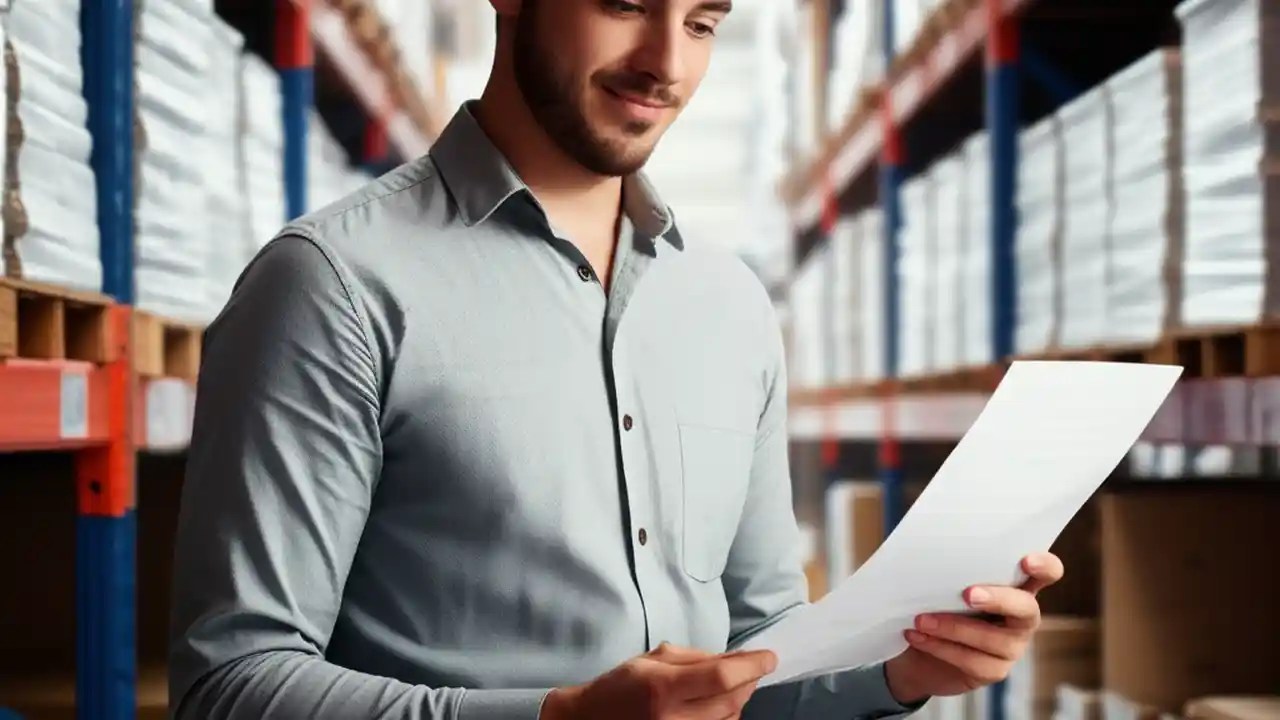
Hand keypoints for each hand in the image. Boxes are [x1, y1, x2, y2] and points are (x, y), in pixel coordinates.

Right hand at [540, 642, 777, 719]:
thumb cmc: (621, 685)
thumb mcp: (654, 660)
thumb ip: (696, 658)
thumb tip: (736, 659)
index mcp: (663, 688)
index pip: (721, 677)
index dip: (751, 666)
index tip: (769, 657)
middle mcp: (673, 719)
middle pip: (731, 702)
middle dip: (749, 682)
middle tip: (755, 667)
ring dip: (740, 700)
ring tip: (735, 684)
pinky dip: (727, 716)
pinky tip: (722, 704)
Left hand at [884, 552, 1065, 704]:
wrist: (919, 653)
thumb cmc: (938, 607)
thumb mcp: (945, 586)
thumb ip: (954, 573)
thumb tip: (934, 559)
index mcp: (1017, 586)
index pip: (1047, 573)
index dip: (1044, 566)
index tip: (1026, 561)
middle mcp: (1022, 617)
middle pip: (1026, 608)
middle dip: (998, 599)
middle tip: (968, 594)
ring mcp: (1013, 646)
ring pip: (993, 639)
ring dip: (953, 627)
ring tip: (921, 620)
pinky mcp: (995, 670)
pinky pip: (972, 661)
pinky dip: (940, 647)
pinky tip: (917, 637)